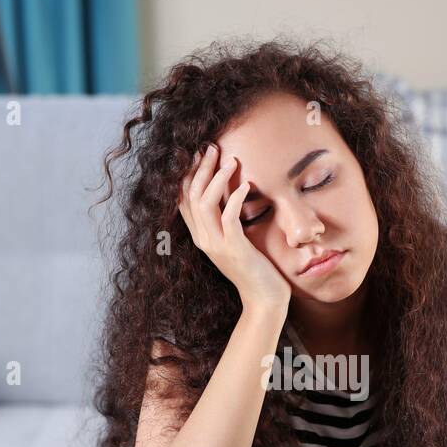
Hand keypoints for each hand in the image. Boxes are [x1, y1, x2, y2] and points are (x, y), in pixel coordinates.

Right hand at [178, 143, 290, 312]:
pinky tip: (246, 185)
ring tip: (231, 160)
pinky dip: (235, 198)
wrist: (263, 299)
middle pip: (191, 196)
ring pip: (205, 203)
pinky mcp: (234, 249)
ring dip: (217, 178)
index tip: (198, 154)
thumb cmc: (254, 269)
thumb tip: (227, 196)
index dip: (188, 174)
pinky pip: (229, 217)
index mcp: (201, 237)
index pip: (183, 200)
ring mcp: (217, 245)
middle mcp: (203, 240)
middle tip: (212, 147)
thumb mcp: (234, 242)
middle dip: (200, 168)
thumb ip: (225, 222)